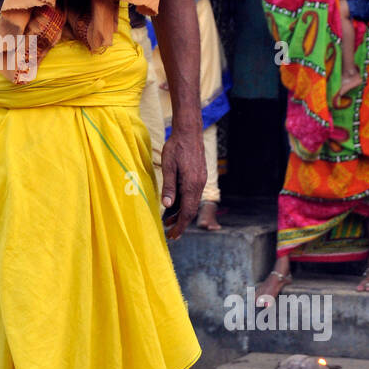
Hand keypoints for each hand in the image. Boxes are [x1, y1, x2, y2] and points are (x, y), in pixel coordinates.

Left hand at [160, 122, 205, 240]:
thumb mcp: (168, 167)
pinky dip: (184, 202)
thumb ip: (169, 187)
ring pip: (191, 202)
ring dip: (181, 213)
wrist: (189, 132)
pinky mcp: (198, 176)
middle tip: (169, 233)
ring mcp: (200, 180)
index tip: (172, 236)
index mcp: (192, 185)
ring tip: (168, 220)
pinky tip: (174, 204)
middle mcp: (199, 185)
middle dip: (180, 223)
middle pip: (191, 210)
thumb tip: (167, 206)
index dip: (180, 226)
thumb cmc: (176, 148)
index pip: (187, 212)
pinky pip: (192, 194)